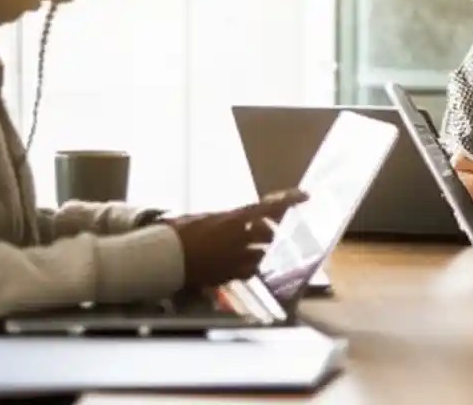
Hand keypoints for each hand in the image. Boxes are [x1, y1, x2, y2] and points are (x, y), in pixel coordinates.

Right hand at [168, 189, 307, 287]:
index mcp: (235, 219)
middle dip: (280, 233)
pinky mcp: (230, 276)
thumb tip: (239, 218)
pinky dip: (252, 267)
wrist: (165, 258)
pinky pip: (249, 272)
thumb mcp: (206, 218)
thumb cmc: (181, 233)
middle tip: (288, 230)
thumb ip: (227, 218)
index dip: (291, 201)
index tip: (306, 196)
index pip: (270, 207)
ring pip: (264, 256)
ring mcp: (237, 259)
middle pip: (273, 235)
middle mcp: (241, 238)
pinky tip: (250, 266)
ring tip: (271, 250)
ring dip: (267, 252)